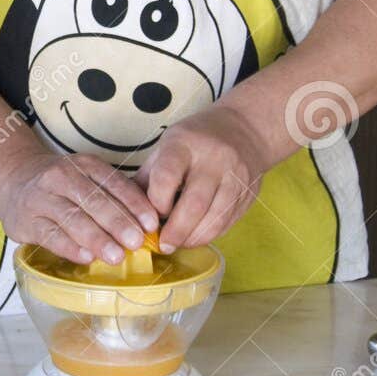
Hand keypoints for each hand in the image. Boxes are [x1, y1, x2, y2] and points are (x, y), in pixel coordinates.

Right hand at [0, 149, 157, 264]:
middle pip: (92, 200)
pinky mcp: (26, 221)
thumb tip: (147, 226)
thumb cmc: (62, 185)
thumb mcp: (86, 178)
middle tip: (136, 242)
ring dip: (96, 238)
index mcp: (84, 165)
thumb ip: (113, 196)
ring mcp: (41, 198)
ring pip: (72, 218)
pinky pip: (50, 235)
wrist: (14, 180)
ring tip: (116, 256)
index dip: (133, 203)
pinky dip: (69, 247)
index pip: (112, 182)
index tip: (151, 223)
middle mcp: (61, 177)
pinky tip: (86, 258)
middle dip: (117, 222)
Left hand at [138, 105, 268, 252]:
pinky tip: (196, 236)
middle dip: (175, 231)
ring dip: (193, 238)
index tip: (150, 217)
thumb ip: (148, 176)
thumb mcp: (166, 146)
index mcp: (184, 144)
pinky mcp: (248, 193)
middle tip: (163, 245)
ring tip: (178, 244)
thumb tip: (127, 210)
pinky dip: (210, 235)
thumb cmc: (196, 139)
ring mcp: (235, 176)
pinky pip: (228, 222)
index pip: (167, 177)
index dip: (156, 203)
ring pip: (214, 218)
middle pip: (194, 204)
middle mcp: (213, 159)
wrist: (245, 129)